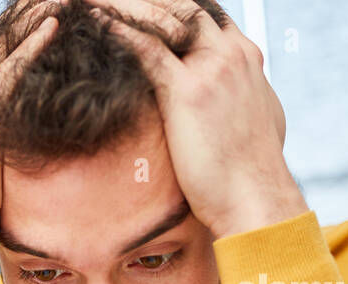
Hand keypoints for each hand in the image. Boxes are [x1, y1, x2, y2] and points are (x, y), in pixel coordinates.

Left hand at [90, 0, 307, 237]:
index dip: (174, 7)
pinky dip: (118, 30)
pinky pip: (146, 48)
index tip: (144, 7)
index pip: (207, 14)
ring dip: (125, 5)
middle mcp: (232, 53)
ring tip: (92, 0)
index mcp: (246, 58)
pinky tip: (95, 21)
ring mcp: (213, 68)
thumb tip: (237, 102)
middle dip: (147, 1)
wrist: (256, 199)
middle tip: (111, 0)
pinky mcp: (188, 91)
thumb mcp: (256, 123)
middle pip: (185, 4)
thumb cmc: (249, 173)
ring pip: (164, 15)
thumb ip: (242, 100)